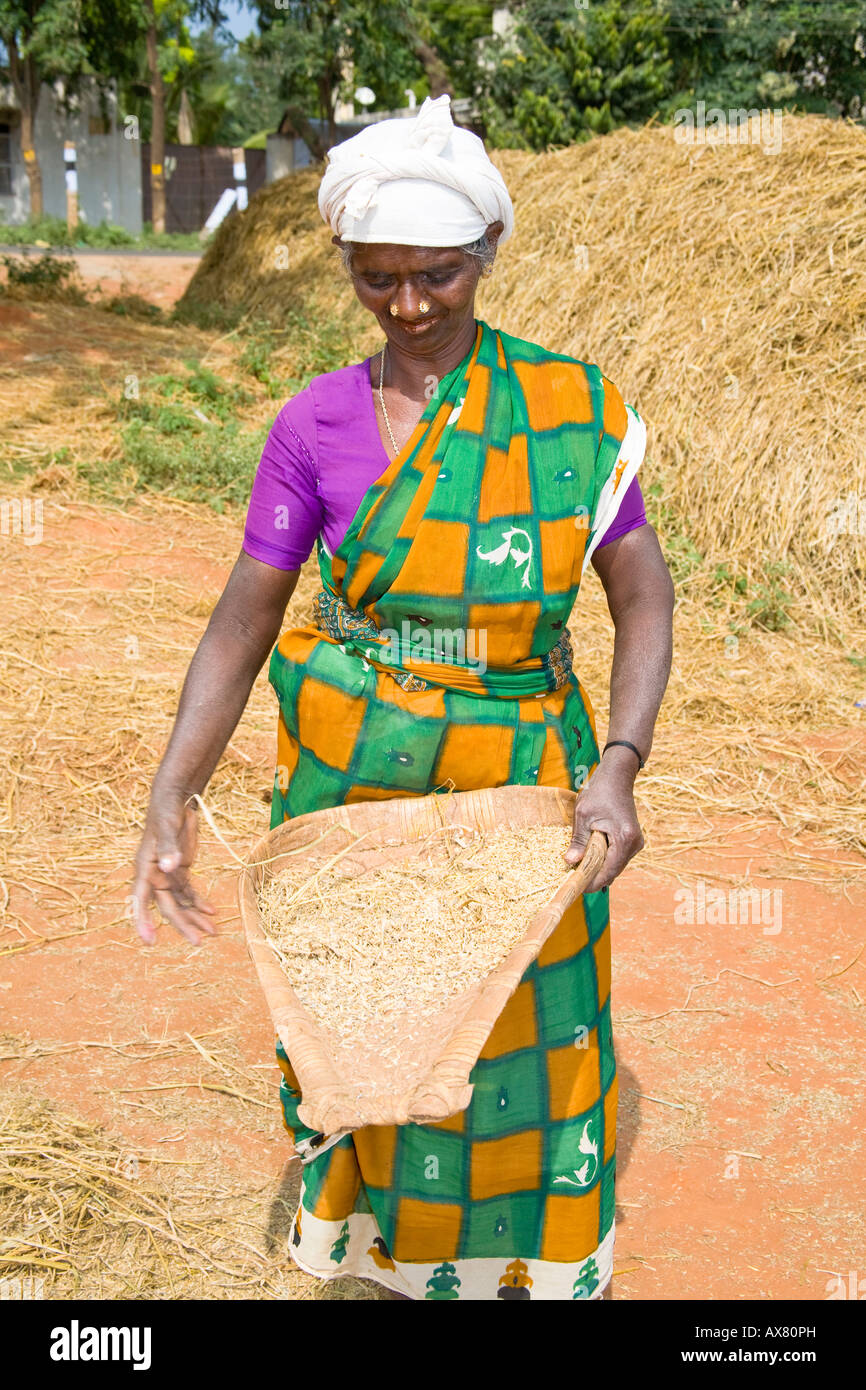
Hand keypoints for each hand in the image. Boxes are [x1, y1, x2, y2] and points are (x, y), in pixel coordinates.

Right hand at [132, 791, 216, 945]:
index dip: (143, 920)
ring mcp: (168, 875)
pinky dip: (199, 903)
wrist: (176, 798)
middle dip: (182, 925)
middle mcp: (154, 876)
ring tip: (213, 932)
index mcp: (145, 867)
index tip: (149, 940)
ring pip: (180, 904)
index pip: (140, 899)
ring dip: (194, 917)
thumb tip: (168, 867)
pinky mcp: (180, 871)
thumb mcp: (168, 826)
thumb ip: (168, 847)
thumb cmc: (166, 810)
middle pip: (167, 907)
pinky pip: (189, 893)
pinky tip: (212, 912)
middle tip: (198, 942)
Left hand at [564, 749, 644, 891]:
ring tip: (577, 871)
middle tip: (573, 881)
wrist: (617, 776)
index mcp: (625, 839)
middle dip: (594, 877)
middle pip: (613, 871)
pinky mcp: (631, 840)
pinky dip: (603, 860)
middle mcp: (634, 844)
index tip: (576, 888)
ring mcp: (635, 843)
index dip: (592, 882)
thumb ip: (578, 841)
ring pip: (615, 865)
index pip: (608, 871)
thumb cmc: (599, 791)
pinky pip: (616, 857)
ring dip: (598, 869)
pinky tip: (588, 860)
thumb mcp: (583, 816)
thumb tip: (570, 863)